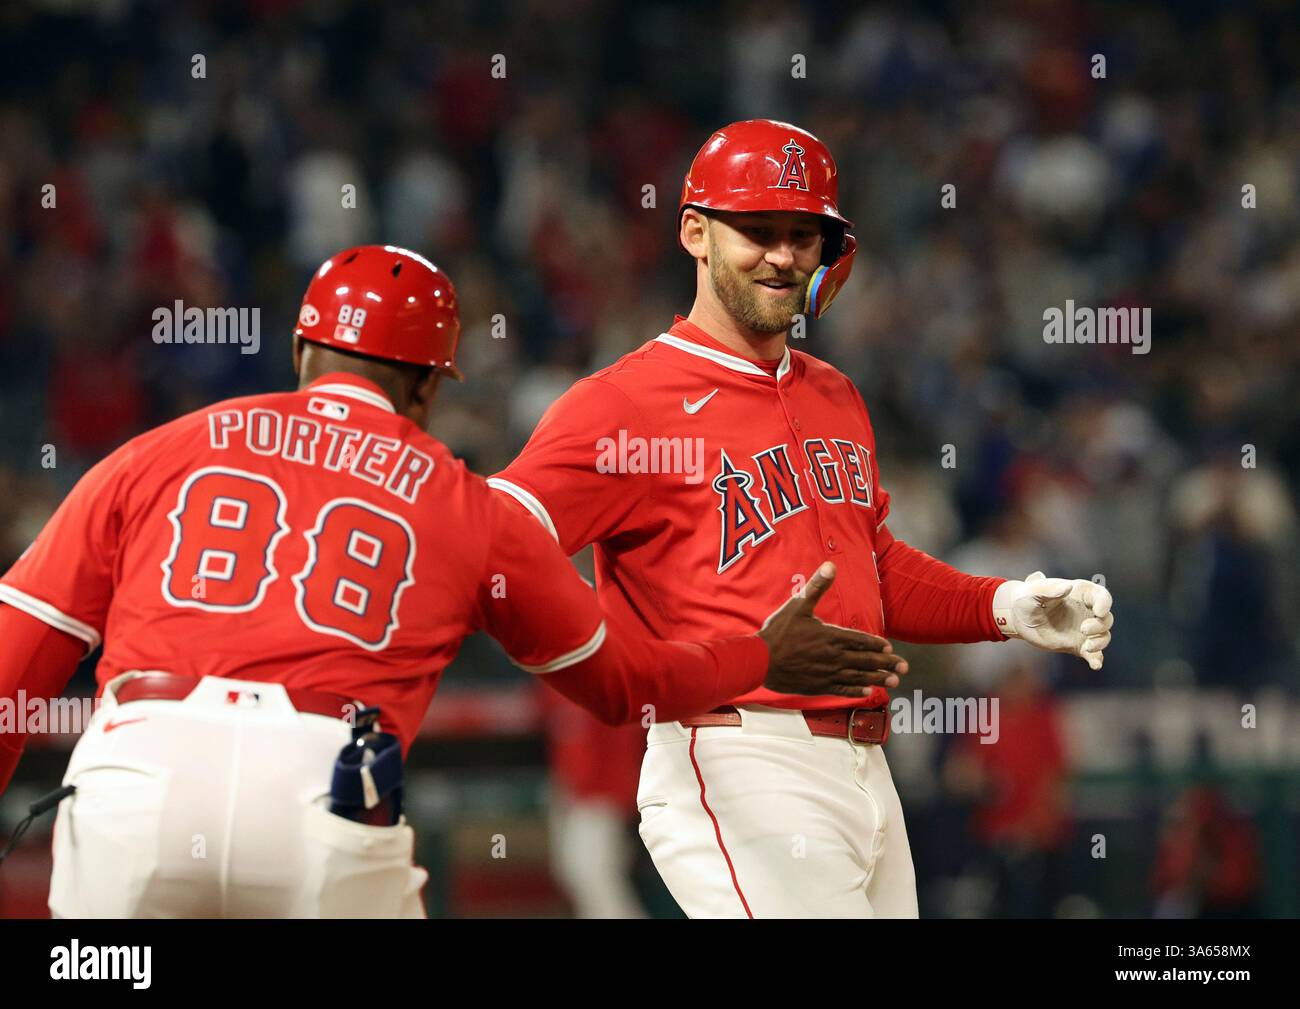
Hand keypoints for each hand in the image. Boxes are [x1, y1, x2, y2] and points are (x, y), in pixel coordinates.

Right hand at [758, 562, 907, 697]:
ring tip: (895, 680)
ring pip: (858, 676)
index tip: (890, 648)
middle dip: (886, 663)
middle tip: (904, 667)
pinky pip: (842, 689)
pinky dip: (857, 690)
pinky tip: (868, 691)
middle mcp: (833, 656)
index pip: (860, 640)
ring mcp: (827, 673)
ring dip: (878, 678)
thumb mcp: (797, 604)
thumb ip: (817, 586)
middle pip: (865, 660)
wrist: (760, 660)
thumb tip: (831, 565)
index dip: (876, 644)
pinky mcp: (818, 686)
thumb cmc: (778, 631)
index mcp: (830, 636)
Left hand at [993, 571, 1113, 669]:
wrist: (1018, 617)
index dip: (1104, 603)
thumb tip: (1068, 587)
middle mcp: (1087, 611)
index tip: (1099, 611)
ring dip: (1100, 643)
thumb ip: (1050, 589)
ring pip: (1103, 636)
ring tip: (1087, 647)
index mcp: (1080, 594)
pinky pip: (1093, 653)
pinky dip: (1096, 659)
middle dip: (1100, 625)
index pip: (1101, 596)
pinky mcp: (1078, 645)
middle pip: (1106, 619)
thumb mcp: (1034, 591)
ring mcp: (1084, 629)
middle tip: (1083, 629)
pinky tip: (1095, 665)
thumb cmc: (1027, 598)